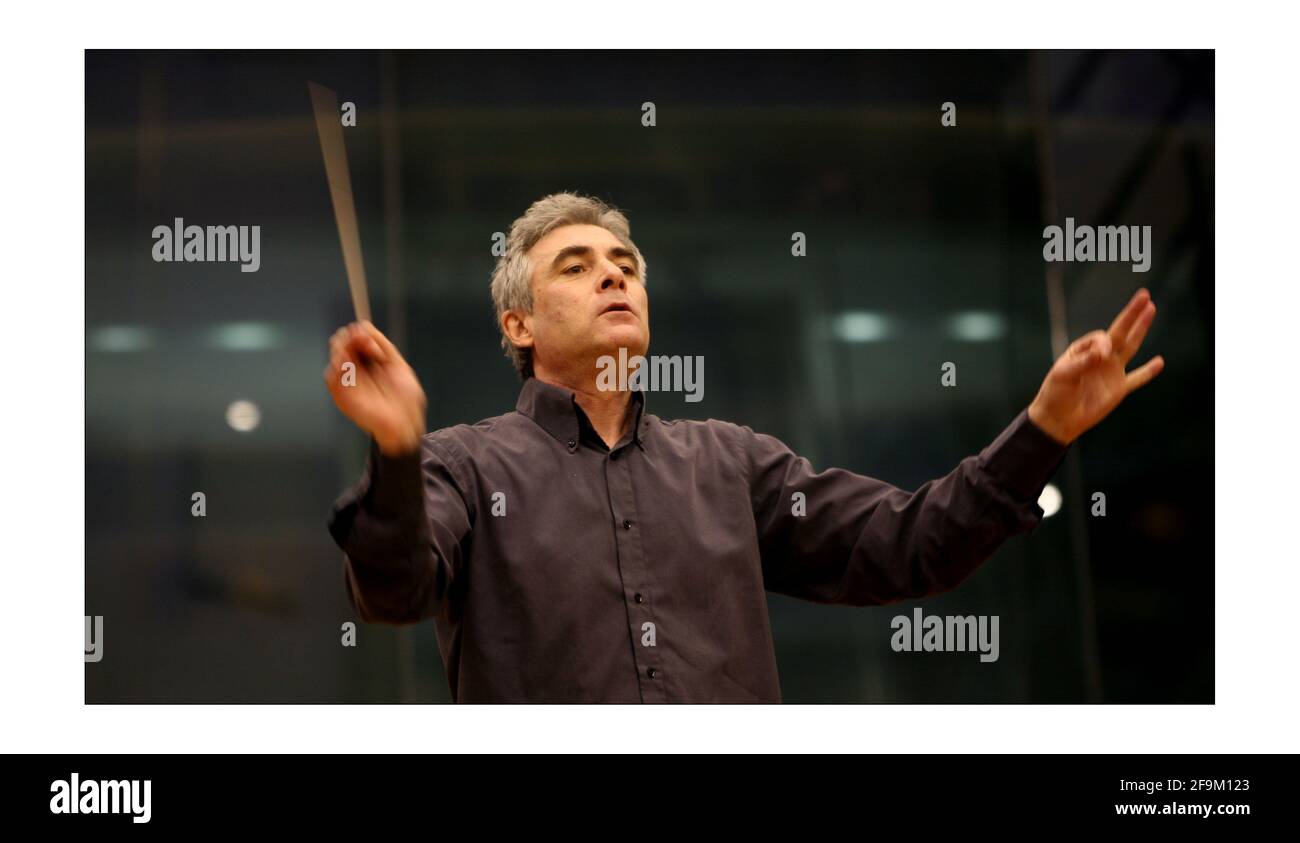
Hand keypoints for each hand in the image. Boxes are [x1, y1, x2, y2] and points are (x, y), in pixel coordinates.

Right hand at [324, 321, 426, 455]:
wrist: (405, 422)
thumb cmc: (406, 398)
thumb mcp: (398, 366)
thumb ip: (383, 346)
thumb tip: (365, 325)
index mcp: (371, 362)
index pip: (356, 340)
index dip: (358, 333)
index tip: (363, 330)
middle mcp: (357, 369)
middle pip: (342, 345)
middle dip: (348, 338)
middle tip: (358, 337)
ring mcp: (348, 382)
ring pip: (335, 357)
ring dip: (341, 348)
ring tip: (352, 347)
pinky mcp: (341, 395)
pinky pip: (331, 377)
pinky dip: (335, 366)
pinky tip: (344, 361)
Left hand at [1027, 288, 1164, 444]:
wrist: (1058, 419)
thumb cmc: (1056, 394)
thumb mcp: (1063, 375)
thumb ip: (1084, 362)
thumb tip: (1104, 353)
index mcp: (1084, 350)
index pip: (1102, 337)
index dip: (1104, 343)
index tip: (1101, 356)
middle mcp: (1100, 357)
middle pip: (1120, 332)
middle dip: (1131, 314)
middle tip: (1144, 296)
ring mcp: (1111, 372)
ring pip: (1131, 347)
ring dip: (1141, 330)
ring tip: (1151, 310)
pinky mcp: (1119, 389)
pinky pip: (1137, 378)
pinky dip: (1148, 372)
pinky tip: (1160, 362)